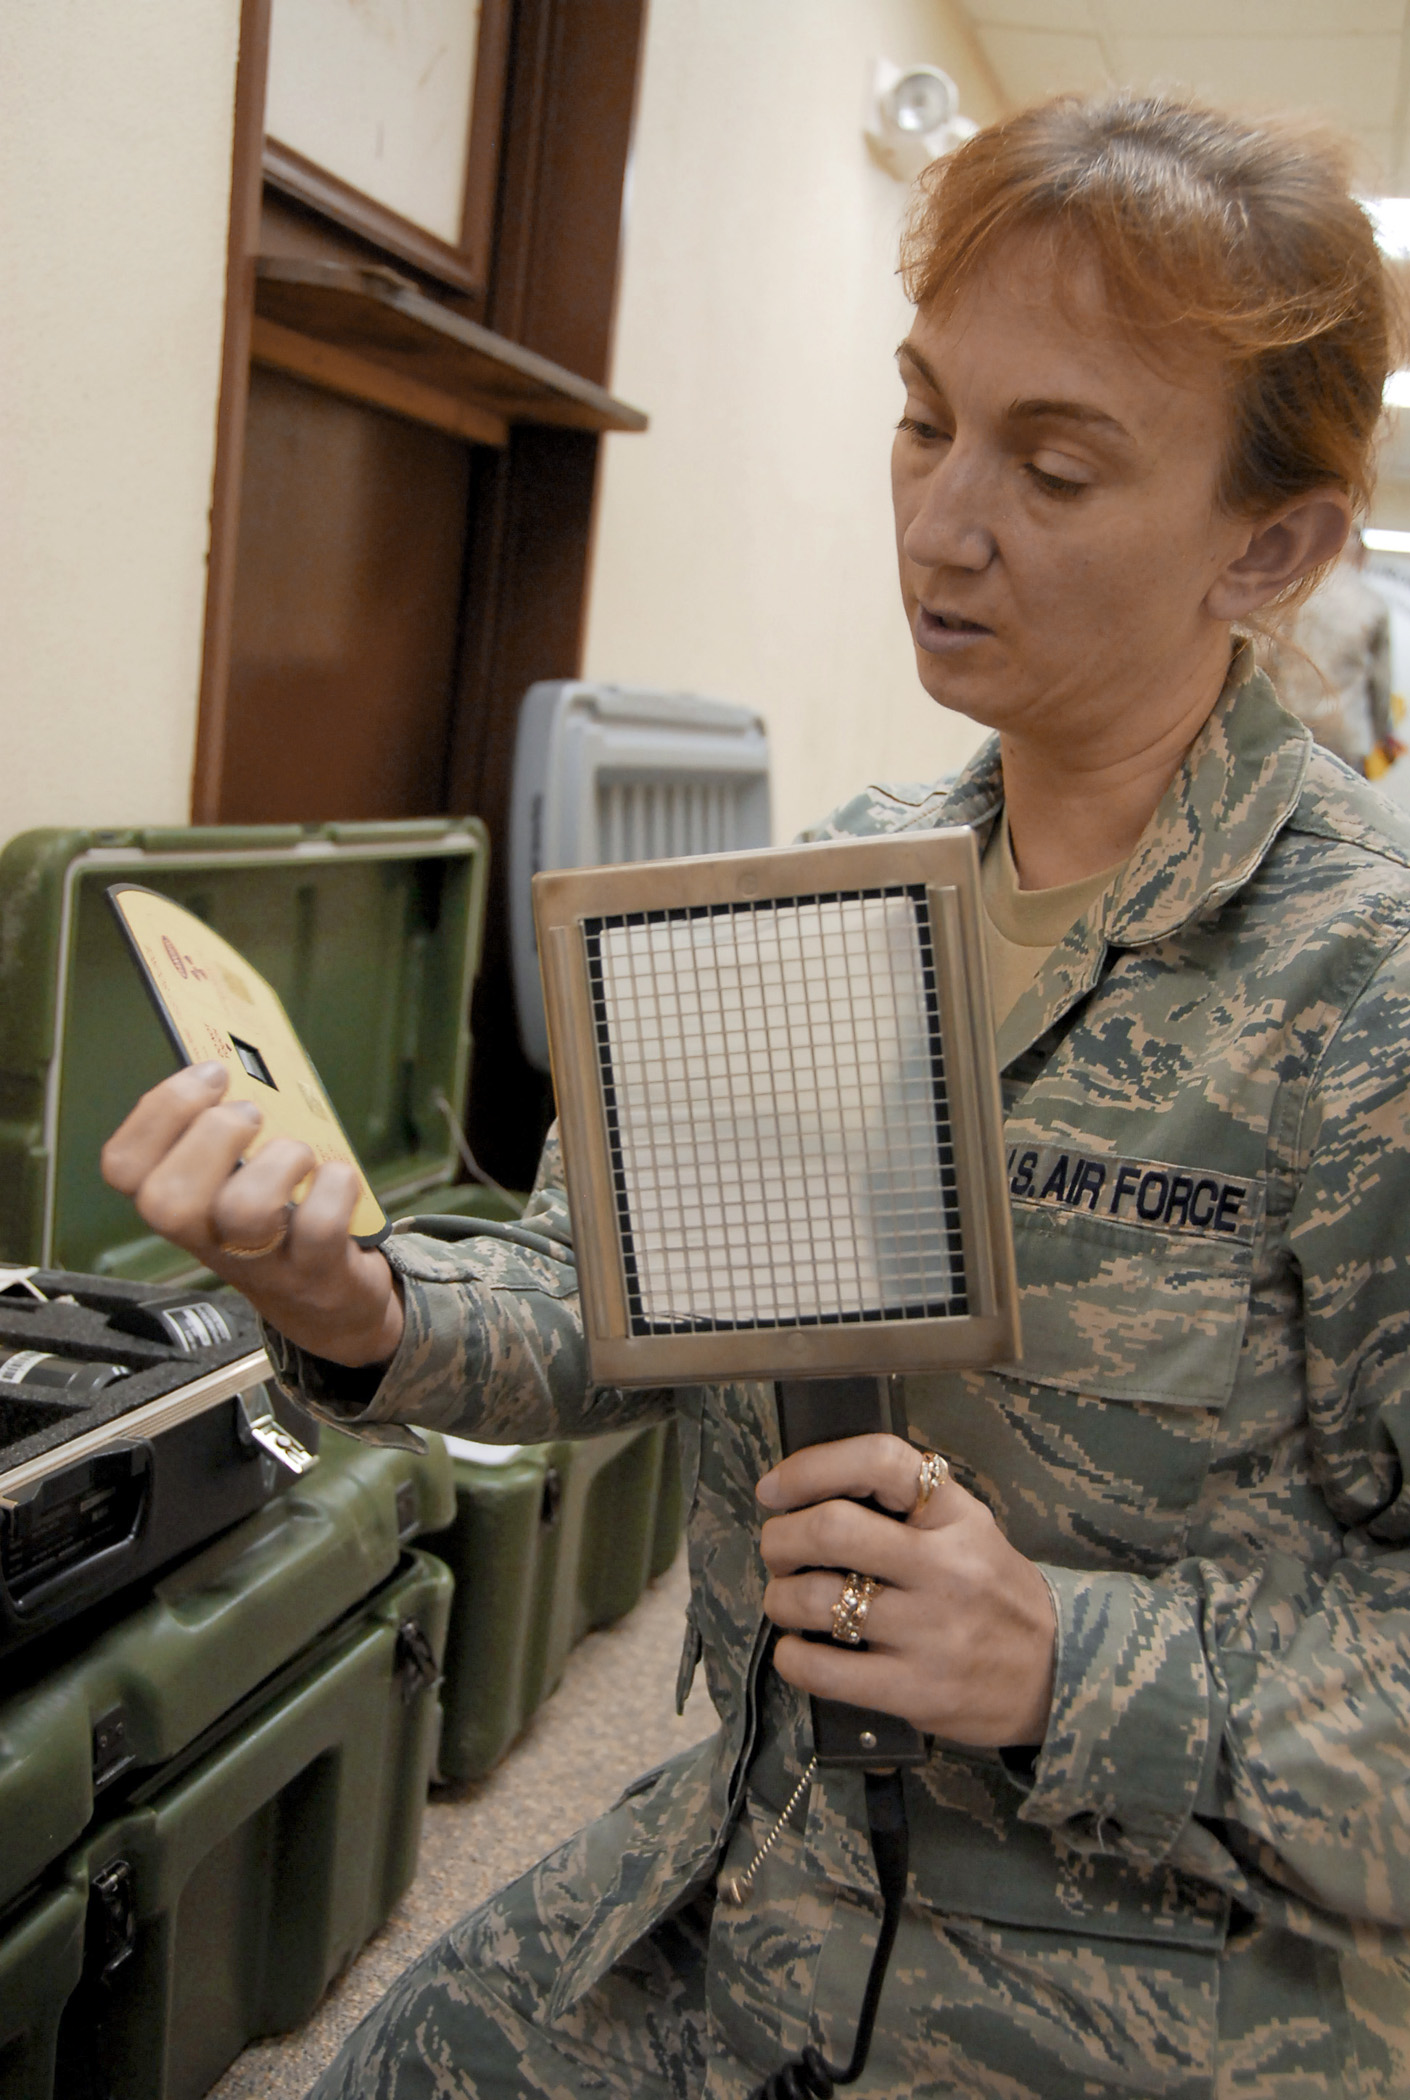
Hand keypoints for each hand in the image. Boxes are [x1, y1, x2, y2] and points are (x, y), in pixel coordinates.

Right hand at [101, 1063, 403, 1367]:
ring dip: (275, 1162)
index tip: (209, 1075)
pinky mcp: (318, 1273)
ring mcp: (262, 1263)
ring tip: (296, 1152)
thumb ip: (235, 1134)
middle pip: (168, 1201)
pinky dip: (334, 1187)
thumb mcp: (243, 1180)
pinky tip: (336, 1176)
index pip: (124, 1167)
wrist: (329, 1306)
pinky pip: (319, 1228)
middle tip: (251, 1114)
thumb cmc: (284, 1224)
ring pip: (242, 1213)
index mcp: (181, 1206)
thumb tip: (252, 1063)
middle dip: (210, 1136)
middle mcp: (210, 1241)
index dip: (158, 1112)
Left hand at [757, 1434, 1055, 1747]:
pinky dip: (792, 1657)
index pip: (880, 1462)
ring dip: (780, 1598)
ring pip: (817, 1601)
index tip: (773, 1488)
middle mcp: (945, 1567)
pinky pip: (825, 1671)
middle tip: (777, 1550)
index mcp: (956, 1515)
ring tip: (786, 1601)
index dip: (812, 1467)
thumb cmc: (994, 1592)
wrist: (1058, 1673)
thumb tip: (808, 1497)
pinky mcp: (917, 1691)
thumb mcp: (968, 1529)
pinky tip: (797, 1651)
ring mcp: (931, 1632)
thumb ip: (906, 1508)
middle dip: (781, 1538)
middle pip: (832, 1529)